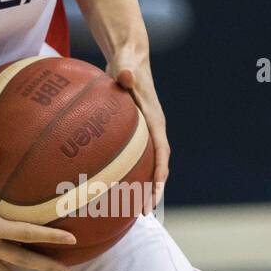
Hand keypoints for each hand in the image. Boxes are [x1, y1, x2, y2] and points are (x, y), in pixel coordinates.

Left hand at [107, 47, 168, 214]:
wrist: (129, 58)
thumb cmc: (126, 62)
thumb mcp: (125, 65)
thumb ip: (126, 71)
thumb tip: (126, 75)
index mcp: (154, 119)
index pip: (162, 151)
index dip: (160, 172)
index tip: (156, 191)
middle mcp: (153, 129)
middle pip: (156, 164)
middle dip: (152, 189)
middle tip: (143, 212)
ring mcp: (144, 132)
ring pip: (145, 164)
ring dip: (140, 185)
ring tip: (129, 209)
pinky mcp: (133, 132)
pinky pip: (131, 157)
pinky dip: (125, 172)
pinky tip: (108, 185)